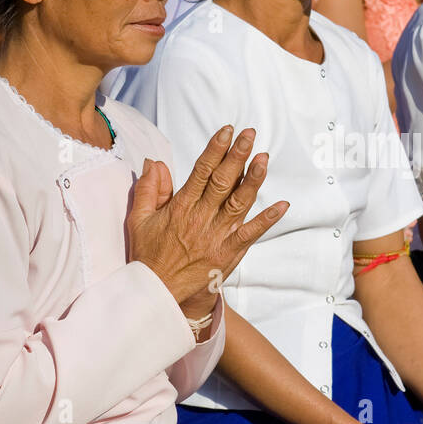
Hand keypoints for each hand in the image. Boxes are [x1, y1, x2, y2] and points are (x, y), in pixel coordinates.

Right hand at [125, 126, 287, 306]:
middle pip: (223, 181)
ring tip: (264, 158)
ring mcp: (216, 235)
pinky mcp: (228, 253)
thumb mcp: (139, 219)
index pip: (201, 171)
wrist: (157, 292)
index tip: (227, 131)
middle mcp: (200, 218)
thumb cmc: (149, 255)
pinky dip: (267, 220)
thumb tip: (155, 162)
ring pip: (238, 202)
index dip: (216, 149)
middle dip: (237, 155)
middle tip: (250, 135)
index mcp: (180, 206)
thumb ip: (149, 189)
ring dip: (253, 180)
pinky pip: (251, 234)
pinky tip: (283, 205)